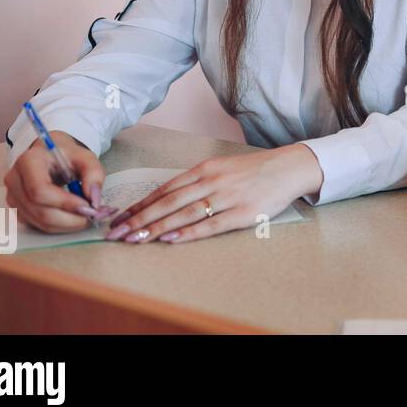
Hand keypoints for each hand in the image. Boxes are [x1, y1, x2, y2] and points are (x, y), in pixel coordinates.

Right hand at [5, 133, 112, 231]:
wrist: (49, 155)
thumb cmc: (66, 155)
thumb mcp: (86, 157)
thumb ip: (94, 175)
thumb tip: (93, 200)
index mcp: (29, 161)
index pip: (40, 189)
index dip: (64, 203)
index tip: (87, 207)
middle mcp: (15, 179)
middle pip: (39, 210)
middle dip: (69, 219)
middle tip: (92, 216)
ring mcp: (13, 196)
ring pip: (39, 221)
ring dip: (66, 225)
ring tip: (86, 217)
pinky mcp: (17, 208)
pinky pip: (37, 224)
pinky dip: (58, 226)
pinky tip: (71, 217)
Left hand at [105, 145, 322, 243]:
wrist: (290, 167)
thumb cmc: (255, 170)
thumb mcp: (222, 168)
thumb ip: (197, 181)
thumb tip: (167, 198)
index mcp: (206, 169)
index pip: (165, 188)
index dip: (140, 204)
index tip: (119, 217)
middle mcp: (213, 181)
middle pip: (169, 201)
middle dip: (140, 218)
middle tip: (117, 233)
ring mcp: (228, 197)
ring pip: (185, 213)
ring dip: (158, 227)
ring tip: (136, 239)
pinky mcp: (244, 214)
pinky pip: (212, 224)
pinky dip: (190, 232)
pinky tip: (172, 239)